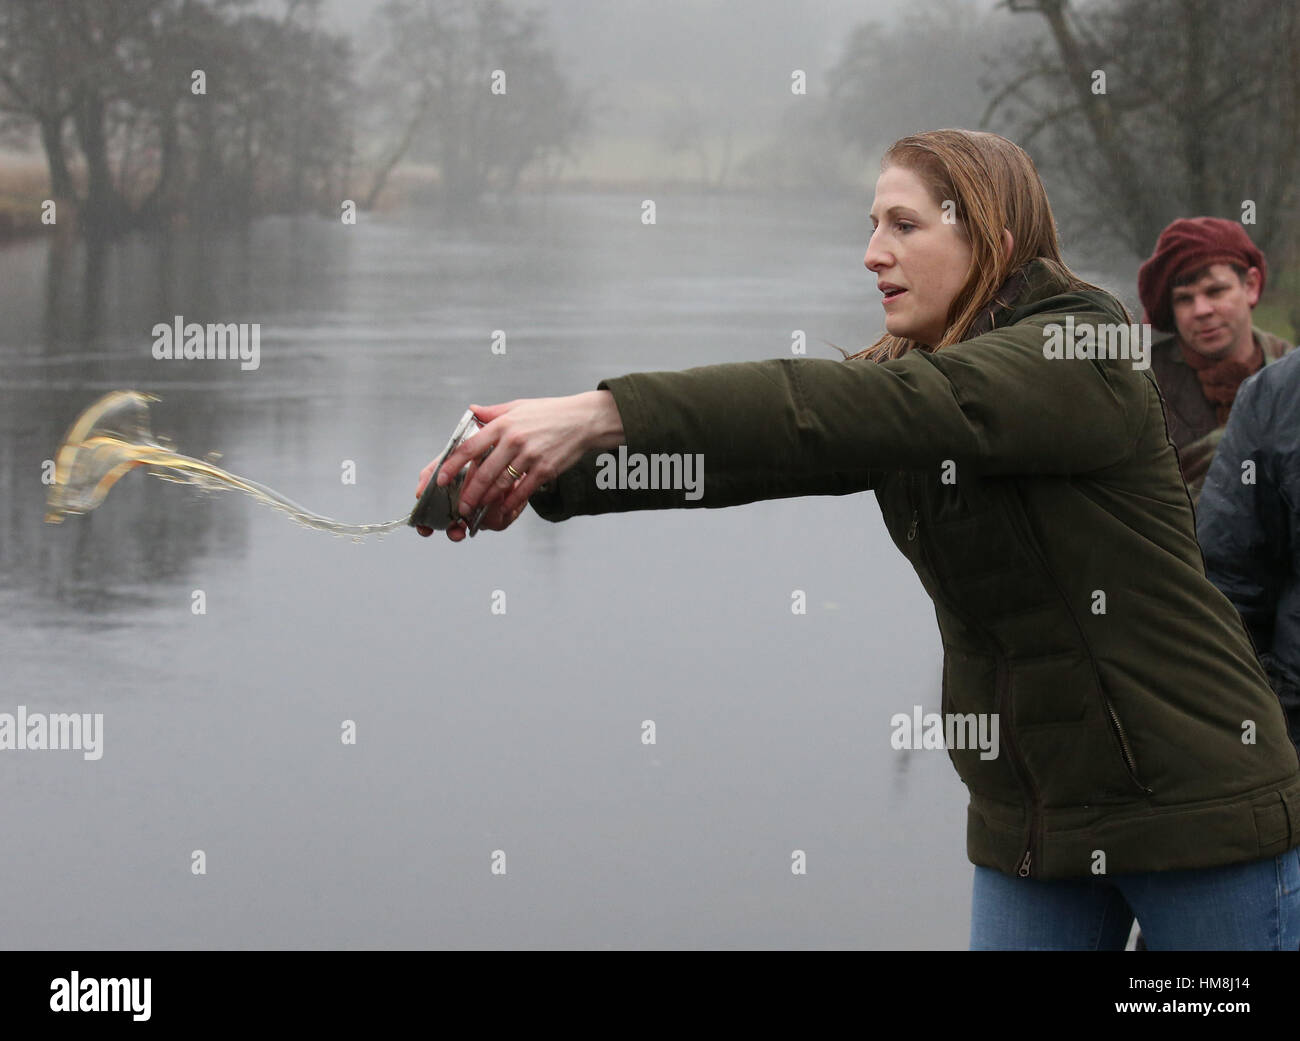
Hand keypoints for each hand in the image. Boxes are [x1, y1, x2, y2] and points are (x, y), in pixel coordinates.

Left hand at [413, 390, 623, 541]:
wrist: (583, 420)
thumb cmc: (551, 412)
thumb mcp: (519, 406)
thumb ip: (493, 412)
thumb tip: (472, 411)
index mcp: (504, 424)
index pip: (470, 446)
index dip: (453, 465)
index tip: (441, 479)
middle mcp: (514, 440)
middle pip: (484, 471)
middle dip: (469, 493)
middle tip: (460, 506)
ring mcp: (530, 456)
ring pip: (502, 484)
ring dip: (487, 501)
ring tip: (477, 511)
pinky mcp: (545, 469)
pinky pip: (523, 491)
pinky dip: (512, 503)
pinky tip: (503, 510)